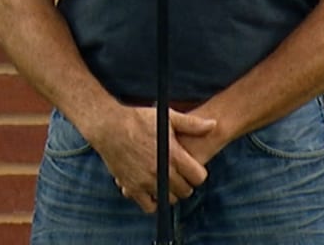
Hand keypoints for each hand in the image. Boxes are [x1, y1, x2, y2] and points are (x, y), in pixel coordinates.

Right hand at [88, 104, 216, 212]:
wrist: (109, 126)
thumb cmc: (139, 119)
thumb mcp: (168, 117)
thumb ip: (192, 125)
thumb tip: (213, 125)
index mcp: (173, 154)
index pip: (198, 177)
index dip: (198, 174)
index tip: (192, 169)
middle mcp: (161, 170)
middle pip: (186, 191)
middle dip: (186, 184)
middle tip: (180, 175)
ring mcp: (146, 181)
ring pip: (170, 199)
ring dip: (172, 193)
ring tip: (167, 181)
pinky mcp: (132, 187)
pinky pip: (149, 206)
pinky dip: (154, 202)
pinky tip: (154, 190)